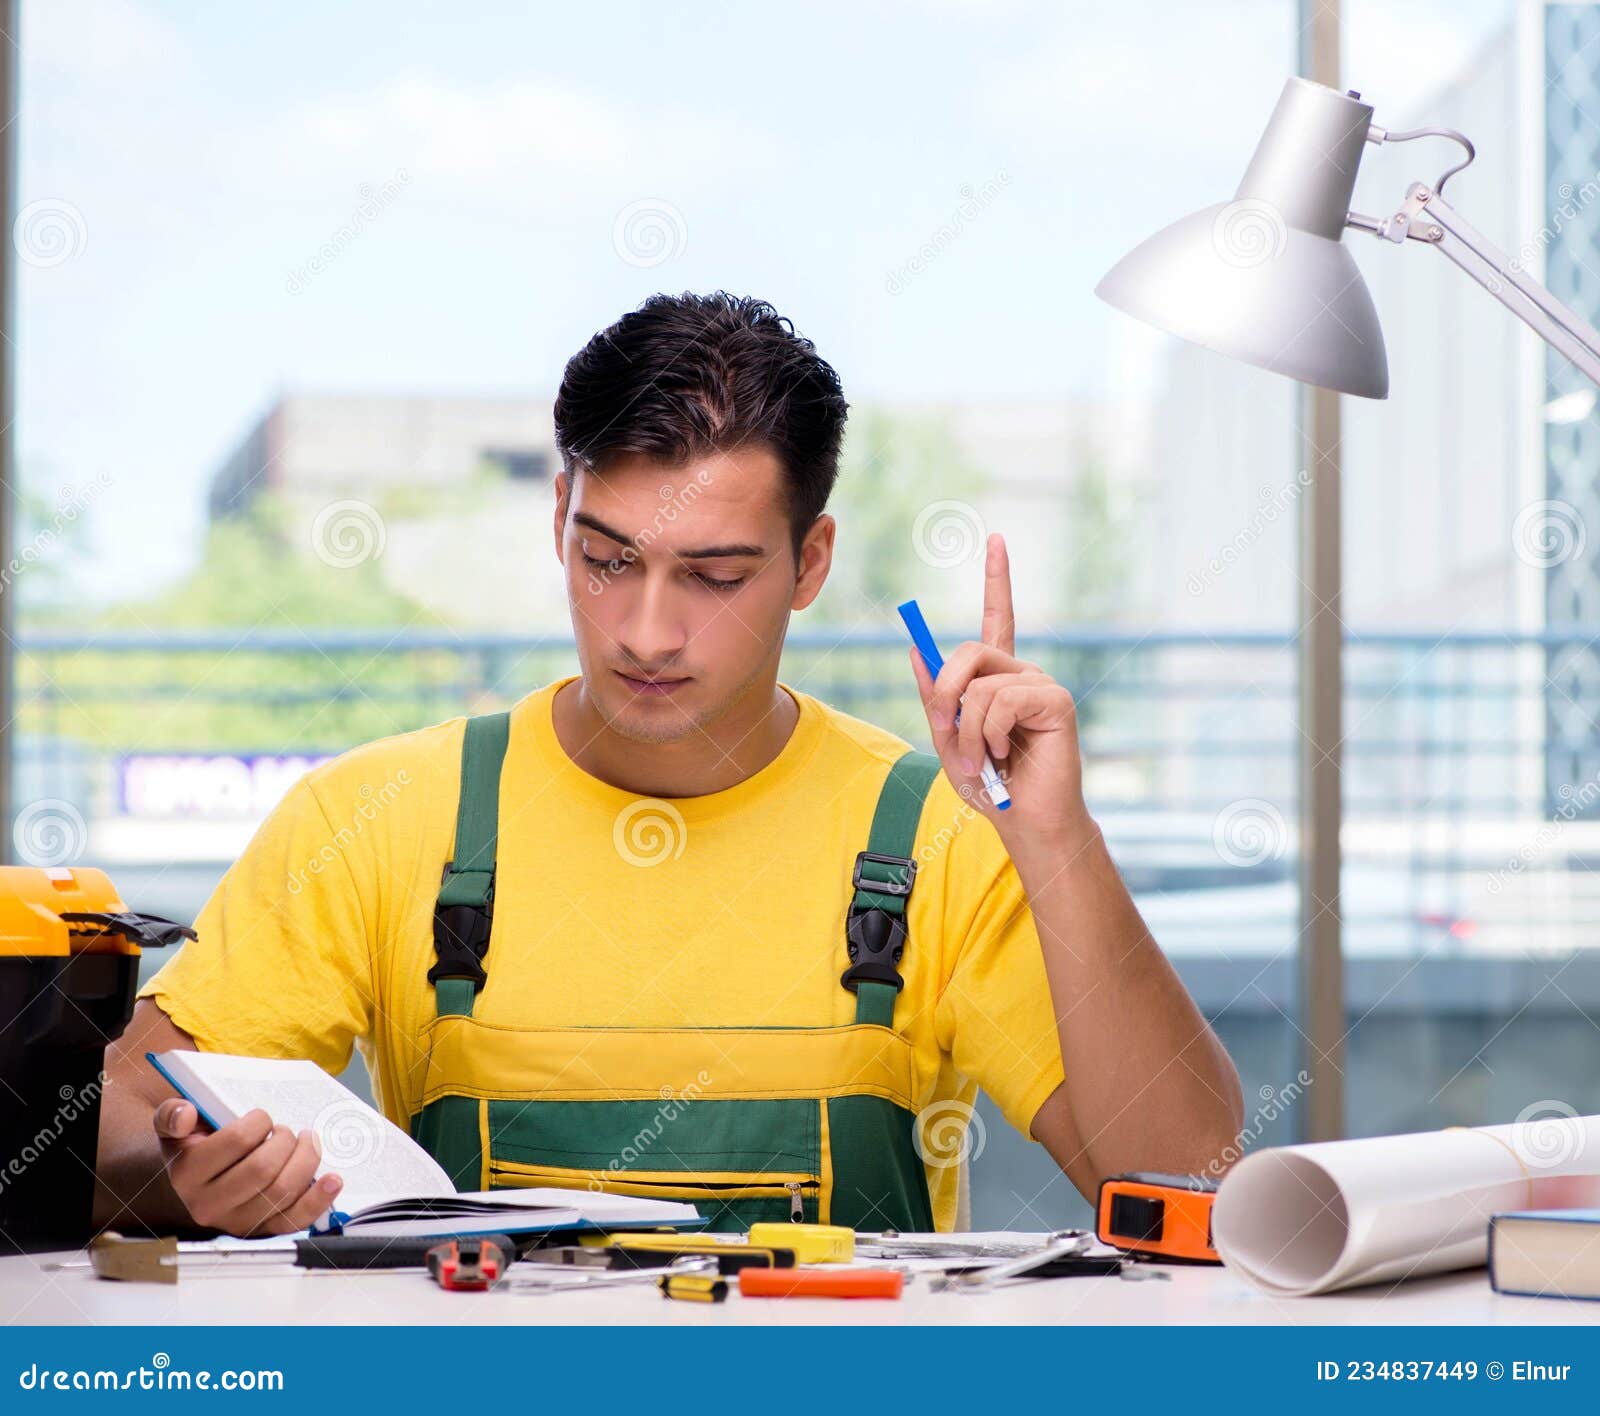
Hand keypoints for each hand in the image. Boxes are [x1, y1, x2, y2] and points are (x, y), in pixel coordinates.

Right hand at [154, 1099, 341, 1236]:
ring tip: (306, 1142)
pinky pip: (294, 1220)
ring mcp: (236, 1221)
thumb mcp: (174, 1125)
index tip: (262, 1117)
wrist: (194, 1179)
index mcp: (187, 1174)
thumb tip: (184, 1114)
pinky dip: (319, 1199)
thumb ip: (172, 1114)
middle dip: (285, 1141)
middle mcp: (208, 1205)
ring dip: (306, 1160)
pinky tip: (332, 1180)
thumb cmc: (193, 1146)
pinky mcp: (261, 1231)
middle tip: (287, 1130)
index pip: (235, 1141)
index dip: (259, 1121)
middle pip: (263, 1170)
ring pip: (282, 1192)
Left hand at [910, 533, 1094, 853]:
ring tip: (982, 760)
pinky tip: (1006, 755)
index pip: (997, 616)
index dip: (997, 578)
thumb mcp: (948, 738)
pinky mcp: (1055, 701)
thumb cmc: (990, 784)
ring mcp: (1039, 685)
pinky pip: (1002, 702)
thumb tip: (916, 651)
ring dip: (967, 731)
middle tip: (948, 732)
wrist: (1024, 819)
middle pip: (968, 652)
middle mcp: (1021, 673)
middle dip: (944, 694)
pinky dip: (991, 734)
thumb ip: (935, 698)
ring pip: (979, 686)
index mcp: (997, 677)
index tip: (996, 539)